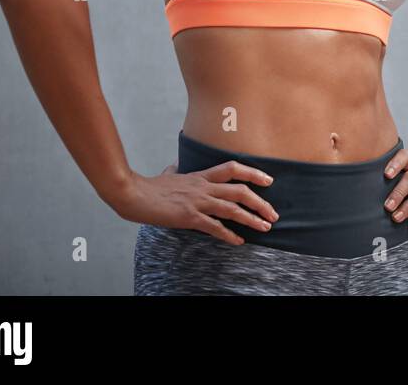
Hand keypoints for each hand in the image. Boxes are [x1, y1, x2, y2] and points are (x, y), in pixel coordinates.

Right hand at [109, 160, 280, 244]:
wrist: (133, 195)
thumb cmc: (150, 186)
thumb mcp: (167, 174)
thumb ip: (175, 170)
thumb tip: (174, 166)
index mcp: (201, 175)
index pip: (233, 168)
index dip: (253, 172)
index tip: (268, 180)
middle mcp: (203, 187)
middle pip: (240, 190)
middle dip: (260, 202)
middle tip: (273, 214)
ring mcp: (197, 202)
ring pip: (232, 209)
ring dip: (252, 219)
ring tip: (265, 227)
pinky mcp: (189, 217)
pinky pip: (214, 227)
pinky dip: (229, 235)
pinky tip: (239, 241)